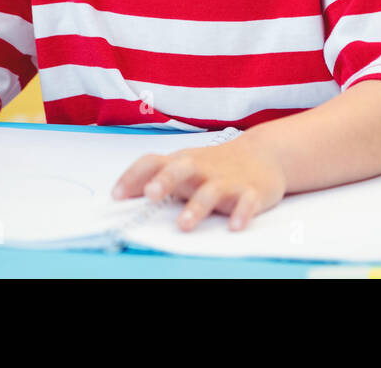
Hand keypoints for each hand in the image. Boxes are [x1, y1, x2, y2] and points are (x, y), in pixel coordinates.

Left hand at [109, 134, 286, 231]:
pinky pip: (246, 202)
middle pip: (181, 169)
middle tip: (152, 195)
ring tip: (183, 224)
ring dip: (197, 207)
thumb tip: (121, 193)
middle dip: (165, 181)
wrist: (264, 153)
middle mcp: (202, 169)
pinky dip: (241, 213)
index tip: (116, 196)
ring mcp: (227, 180)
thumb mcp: (185, 166)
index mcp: (182, 162)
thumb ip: (156, 177)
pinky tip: (235, 226)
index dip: (133, 176)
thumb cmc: (215, 164)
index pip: (153, 162)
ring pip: (211, 191)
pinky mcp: (251, 192)